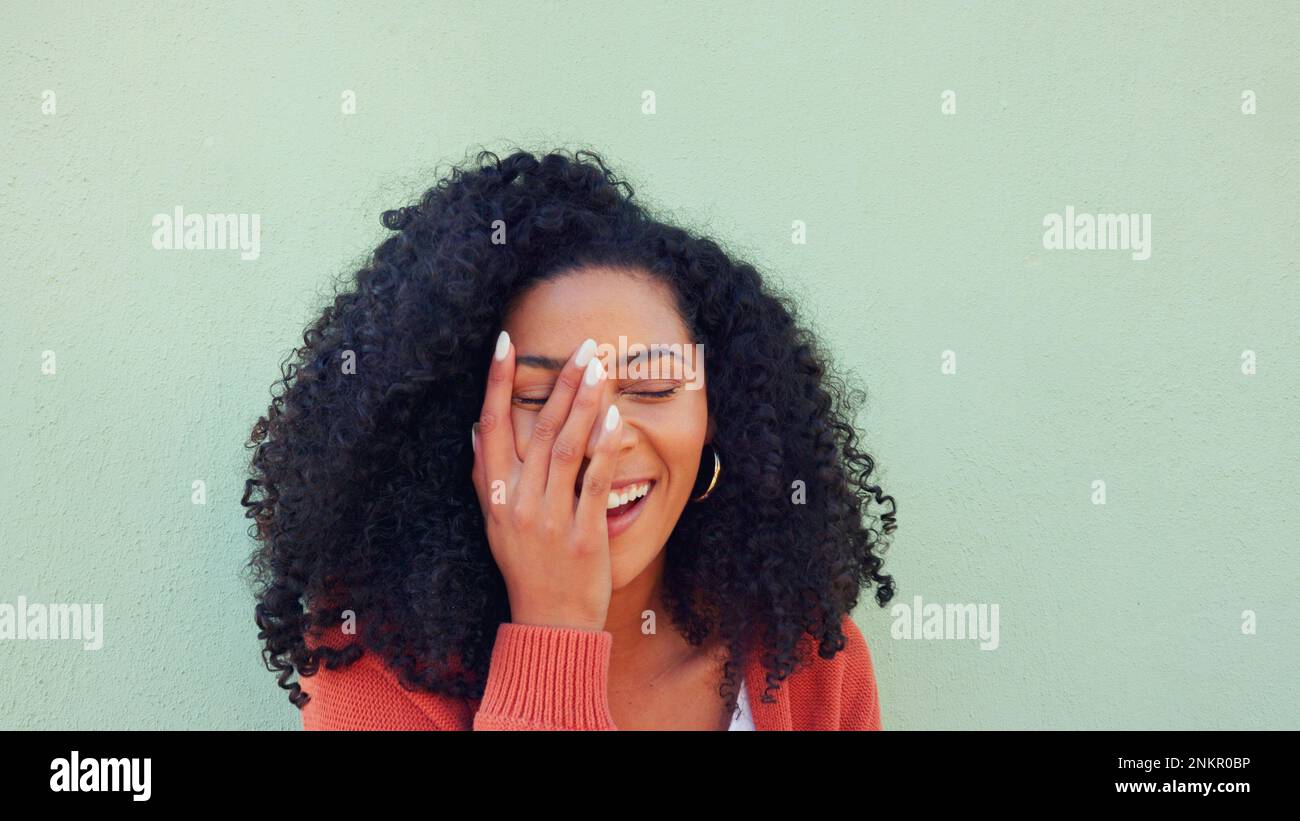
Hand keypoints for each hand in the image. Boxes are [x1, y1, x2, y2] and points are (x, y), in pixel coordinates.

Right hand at [470, 331, 623, 632]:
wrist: (549, 623)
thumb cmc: (525, 568)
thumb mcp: (495, 521)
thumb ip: (486, 475)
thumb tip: (476, 431)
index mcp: (496, 494)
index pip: (490, 425)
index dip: (496, 382)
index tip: (504, 342)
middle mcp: (518, 502)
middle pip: (537, 428)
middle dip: (560, 382)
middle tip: (584, 345)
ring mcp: (550, 518)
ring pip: (565, 448)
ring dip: (583, 405)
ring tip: (600, 368)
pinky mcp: (583, 535)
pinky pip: (594, 482)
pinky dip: (604, 448)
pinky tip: (615, 418)